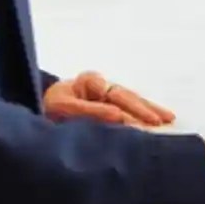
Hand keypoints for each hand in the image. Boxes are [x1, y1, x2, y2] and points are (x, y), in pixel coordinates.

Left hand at [42, 71, 175, 126]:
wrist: (36, 112)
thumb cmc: (48, 107)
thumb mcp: (62, 108)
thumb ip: (89, 112)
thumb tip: (119, 116)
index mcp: (90, 81)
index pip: (114, 95)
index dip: (130, 108)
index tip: (141, 122)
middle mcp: (103, 87)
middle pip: (128, 97)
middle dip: (145, 110)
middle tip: (161, 122)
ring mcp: (107, 98)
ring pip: (133, 103)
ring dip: (150, 112)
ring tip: (169, 119)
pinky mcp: (109, 110)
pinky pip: (129, 112)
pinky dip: (144, 117)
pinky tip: (160, 121)